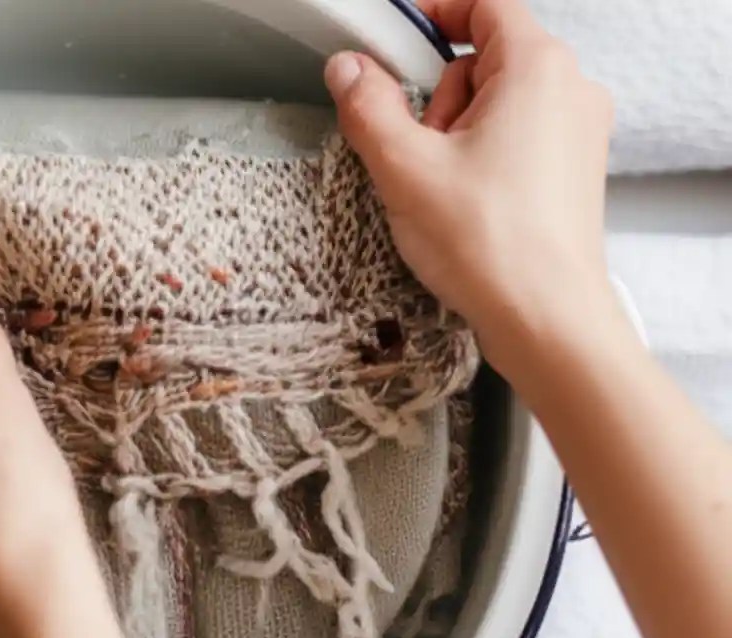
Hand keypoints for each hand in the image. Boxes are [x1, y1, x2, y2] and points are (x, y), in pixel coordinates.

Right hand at [323, 0, 620, 379]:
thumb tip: (347, 68)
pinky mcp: (572, 171)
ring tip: (441, 187)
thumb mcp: (404, 166)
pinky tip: (463, 202)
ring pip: (496, 103)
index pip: (485, 6)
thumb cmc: (489, 243)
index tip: (396, 33)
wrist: (546, 319)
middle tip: (416, 148)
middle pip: (483, 60)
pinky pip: (515, 138)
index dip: (435, 12)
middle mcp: (569, 91)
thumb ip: (368, 105)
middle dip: (437, 97)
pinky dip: (480, 157)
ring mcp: (577, 133)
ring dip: (456, 133)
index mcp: (536, 69)